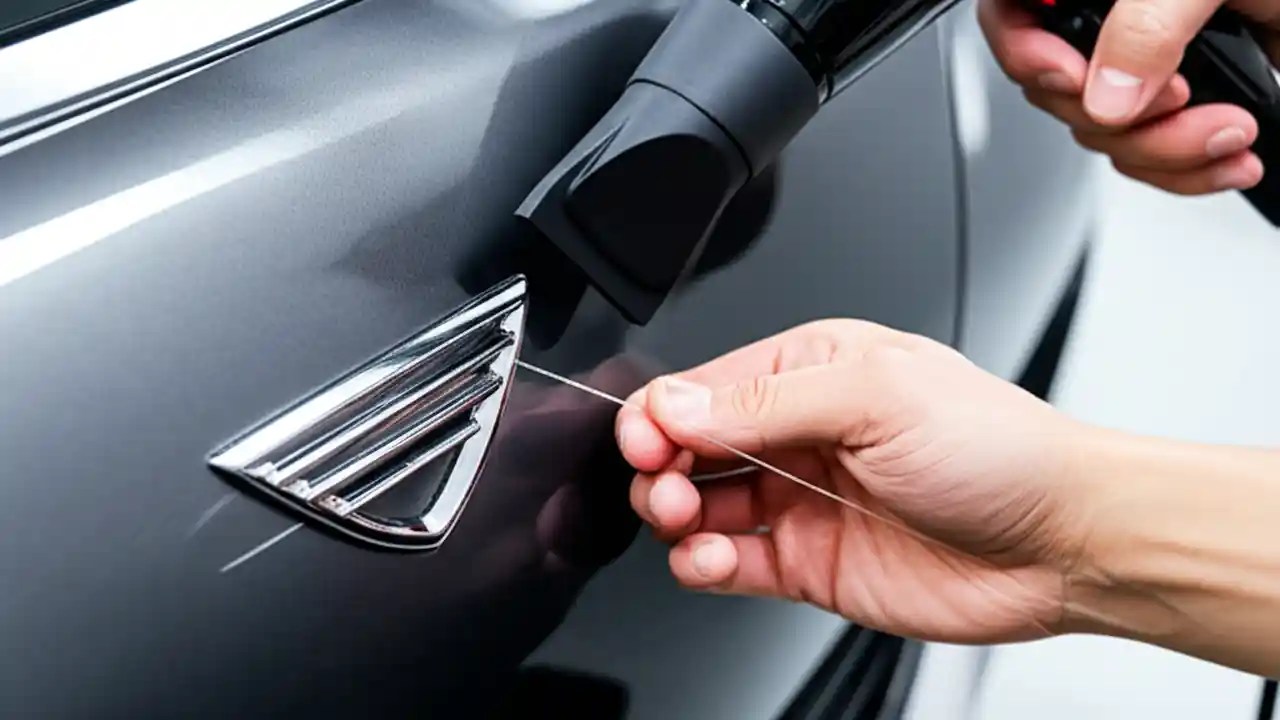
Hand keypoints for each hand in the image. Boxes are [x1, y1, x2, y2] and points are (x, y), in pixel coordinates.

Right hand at [615, 320, 1095, 642]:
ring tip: (687, 525)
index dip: (661, 415)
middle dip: (660, 468)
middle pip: (687, 448)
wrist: (1064, 542)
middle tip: (669, 488)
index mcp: (810, 371)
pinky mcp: (806, 563)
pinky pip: (728, 564)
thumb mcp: (877, 397)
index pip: (701, 387)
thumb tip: (676, 404)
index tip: (648, 443)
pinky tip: (711, 562)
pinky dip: (702, 567)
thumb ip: (765, 403)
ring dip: (675, 518)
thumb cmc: (998, 450)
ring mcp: (800, 500)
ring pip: (697, 508)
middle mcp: (798, 433)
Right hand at [979, 0, 1279, 193]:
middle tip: (1178, 100)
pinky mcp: (1175, 105)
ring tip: (1227, 130)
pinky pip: (1143, 158)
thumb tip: (1107, 93)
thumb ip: (1149, 24)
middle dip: (1122, 116)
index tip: (1074, 75)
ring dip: (1165, 151)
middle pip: (1056, 86)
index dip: (1024, 48)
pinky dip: (1185, 170)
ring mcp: (1140, 64)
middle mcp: (1112, 18)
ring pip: (1101, 134)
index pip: (1014, 11)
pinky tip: (1229, 156)